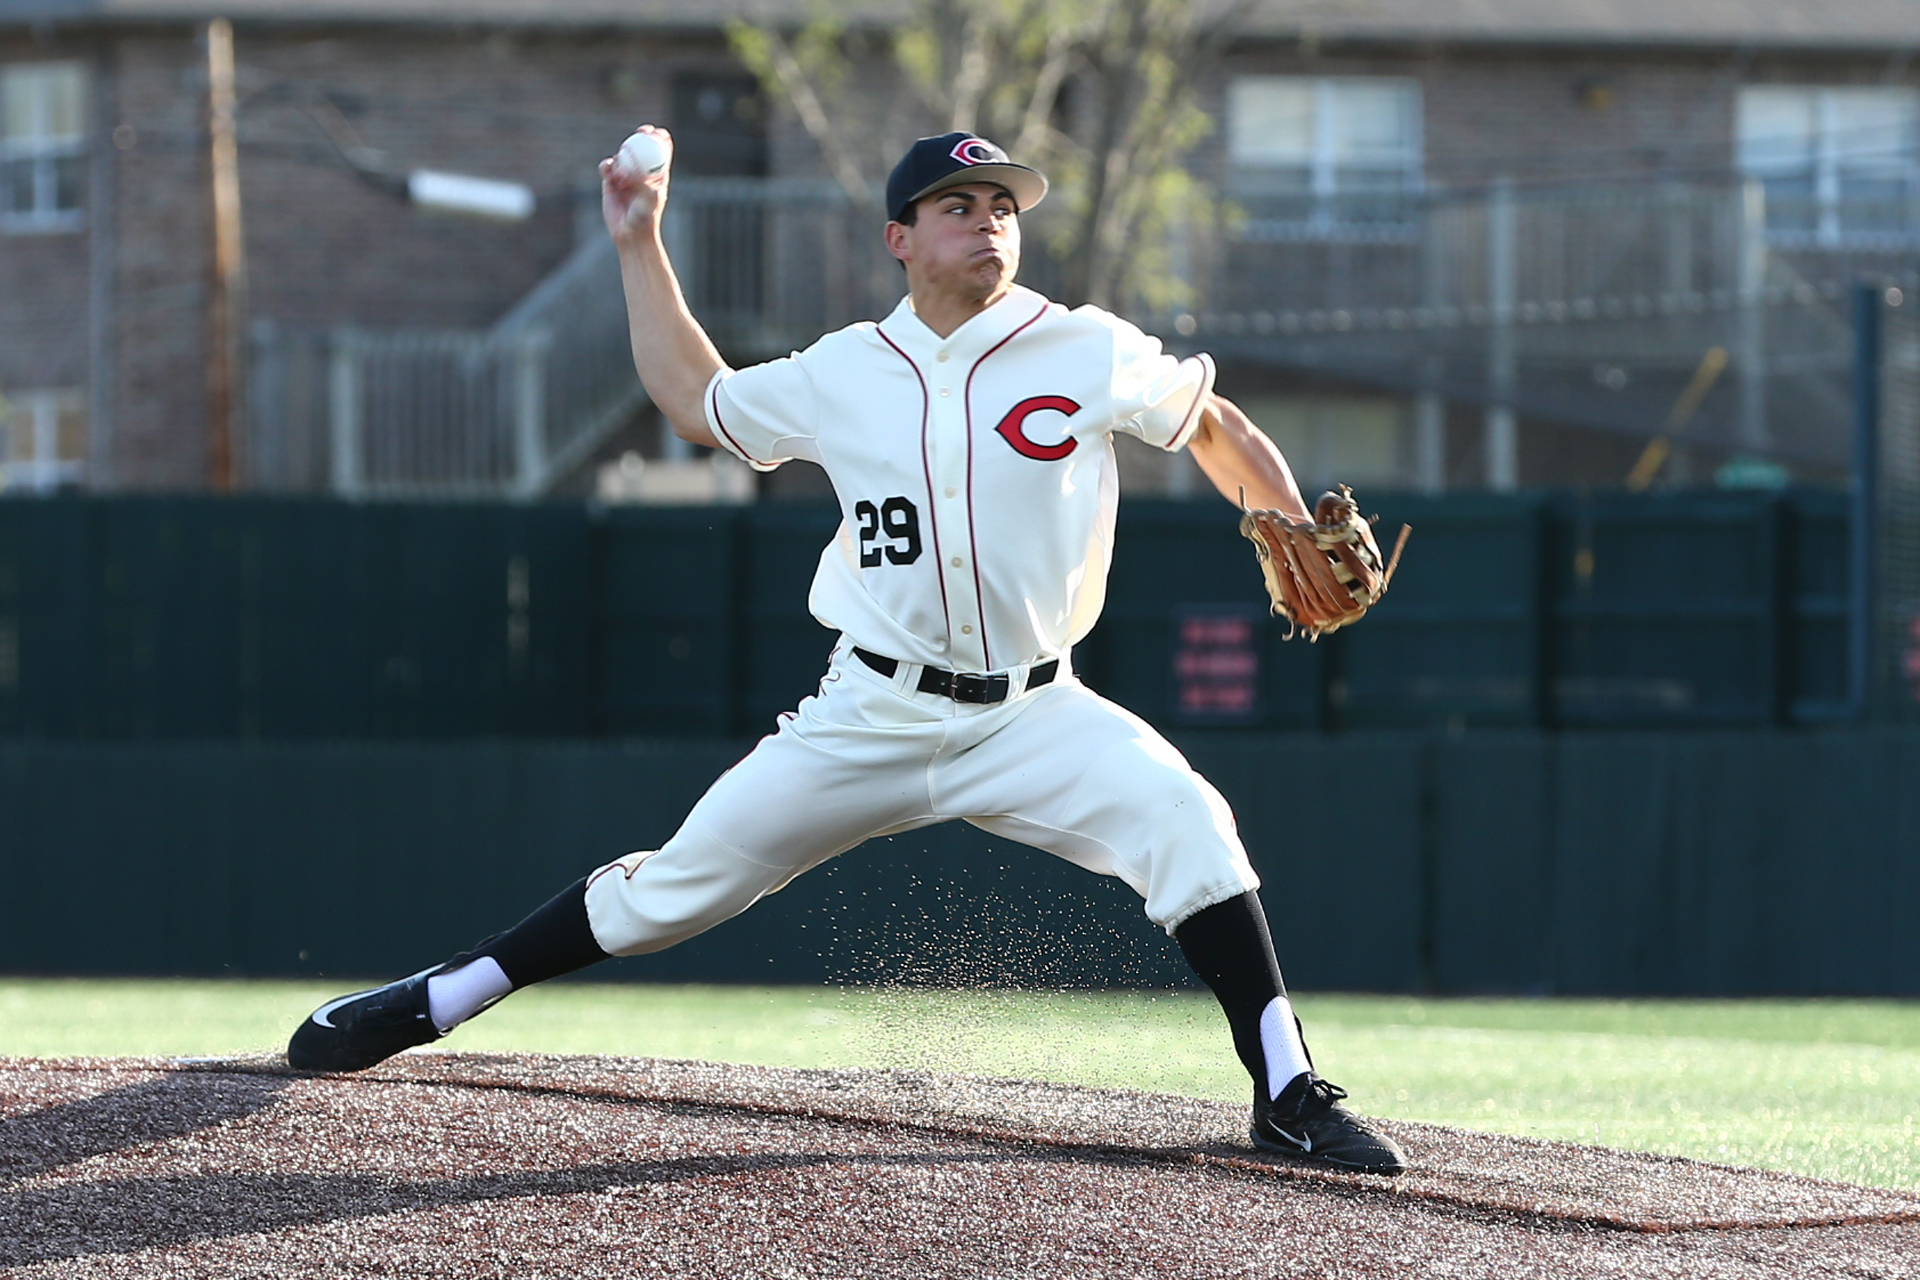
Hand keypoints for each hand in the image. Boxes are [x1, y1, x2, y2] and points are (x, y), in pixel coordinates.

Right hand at [600, 125, 672, 244]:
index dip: (660, 138)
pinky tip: (609, 172)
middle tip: (642, 131)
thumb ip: (643, 182)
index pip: (661, 150)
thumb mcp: (649, 198)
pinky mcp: (610, 182)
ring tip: (622, 175)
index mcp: (657, 174)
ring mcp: (625, 175)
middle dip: (642, 135)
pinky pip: (607, 167)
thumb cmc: (645, 218)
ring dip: (622, 156)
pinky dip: (607, 166)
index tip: (656, 133)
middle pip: (641, 146)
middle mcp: (641, 172)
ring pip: (622, 155)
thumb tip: (635, 167)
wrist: (630, 234)